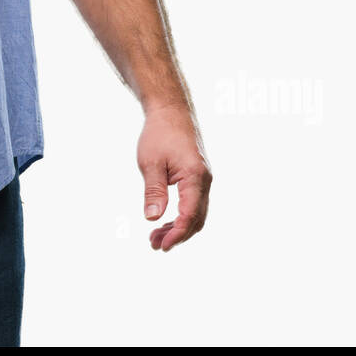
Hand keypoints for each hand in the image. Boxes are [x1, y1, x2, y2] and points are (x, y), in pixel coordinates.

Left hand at [137, 105, 211, 251]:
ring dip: (179, 227)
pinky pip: (194, 203)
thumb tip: (152, 219)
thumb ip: (153, 191)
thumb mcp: (151, 163)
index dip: (176, 234)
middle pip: (196, 219)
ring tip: (155, 236)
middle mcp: (204, 180)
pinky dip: (181, 215)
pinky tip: (165, 220)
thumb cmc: (159, 133)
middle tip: (153, 244)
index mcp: (195, 177)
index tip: (160, 245)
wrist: (171, 110)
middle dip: (177, 235)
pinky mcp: (198, 176)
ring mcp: (203, 179)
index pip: (189, 216)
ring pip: (196, 213)